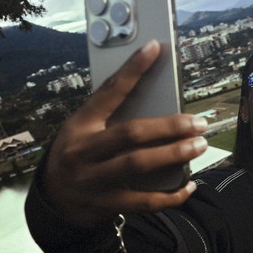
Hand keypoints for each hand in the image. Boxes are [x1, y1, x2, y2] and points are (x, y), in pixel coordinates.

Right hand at [41, 40, 208, 226]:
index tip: (154, 48)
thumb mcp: (82, 131)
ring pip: (138, 164)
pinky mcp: (106, 204)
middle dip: (169, 126)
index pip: (108, 92)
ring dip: (174, 154)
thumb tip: (160, 103)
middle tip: (198, 123)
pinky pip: (144, 201)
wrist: (53, 200)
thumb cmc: (77, 155)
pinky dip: (171, 195)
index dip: (132, 69)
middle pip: (130, 133)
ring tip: (199, 145)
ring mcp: (94, 179)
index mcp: (80, 125)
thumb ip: (111, 118)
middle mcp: (84, 151)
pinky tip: (189, 185)